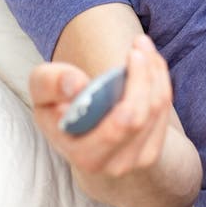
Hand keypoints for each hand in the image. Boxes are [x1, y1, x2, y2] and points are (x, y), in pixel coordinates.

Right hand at [30, 33, 172, 179]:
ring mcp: (133, 161)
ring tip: (142, 45)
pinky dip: (161, 81)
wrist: (81, 140)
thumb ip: (49, 83)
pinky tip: (151, 62)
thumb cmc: (58, 107)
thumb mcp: (42, 92)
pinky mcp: (150, 151)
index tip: (125, 58)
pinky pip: (164, 111)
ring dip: (154, 71)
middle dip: (143, 75)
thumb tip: (76, 85)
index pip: (113, 127)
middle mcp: (110, 164)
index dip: (129, 91)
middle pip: (137, 117)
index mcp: (82, 153)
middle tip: (138, 42)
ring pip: (155, 109)